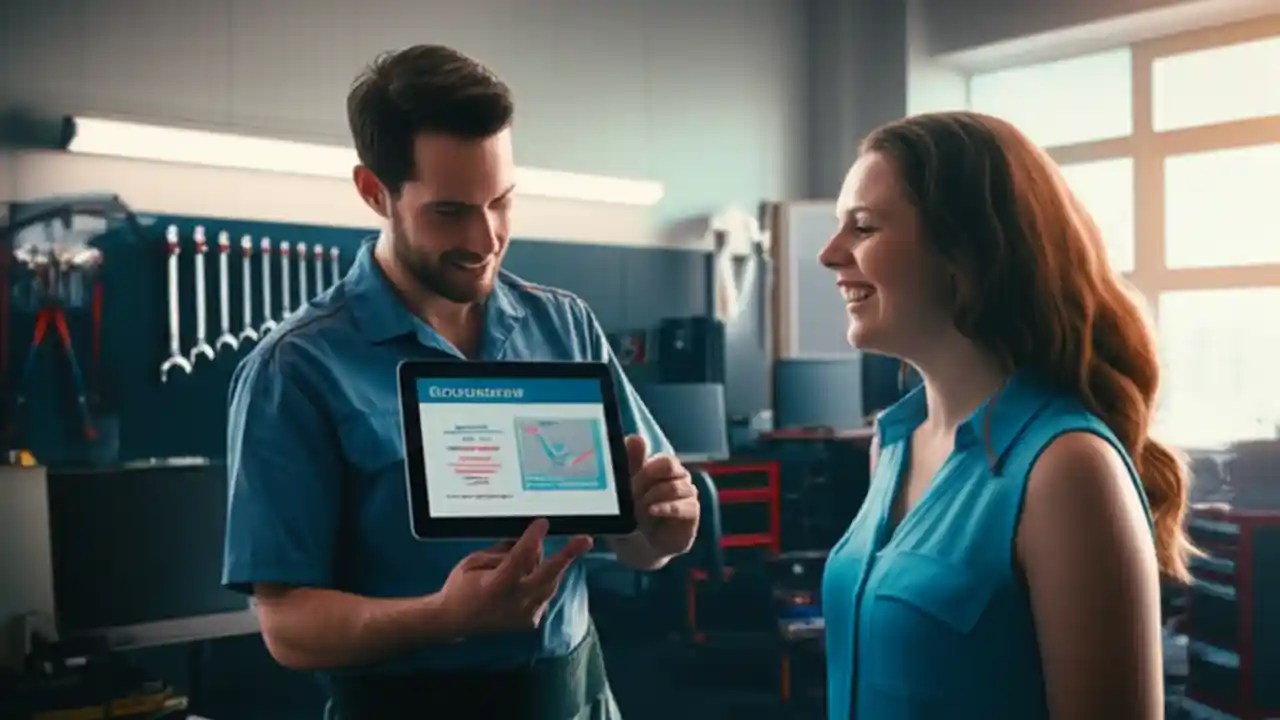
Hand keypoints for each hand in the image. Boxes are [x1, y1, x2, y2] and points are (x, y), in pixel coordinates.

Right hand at [437, 518, 591, 636]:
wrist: (455, 623)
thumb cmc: (461, 587)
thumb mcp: (474, 561)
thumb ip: (502, 551)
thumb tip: (529, 539)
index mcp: (494, 587)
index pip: (518, 559)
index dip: (532, 539)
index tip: (542, 523)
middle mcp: (513, 604)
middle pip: (546, 576)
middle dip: (567, 555)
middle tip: (585, 540)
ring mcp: (524, 616)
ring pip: (550, 583)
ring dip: (554, 566)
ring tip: (565, 549)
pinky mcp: (531, 622)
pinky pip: (545, 594)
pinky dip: (543, 582)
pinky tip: (537, 574)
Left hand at [626, 434, 698, 557]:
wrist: (638, 548)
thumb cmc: (631, 516)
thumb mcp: (625, 491)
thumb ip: (631, 464)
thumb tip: (636, 437)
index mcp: (659, 467)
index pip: (658, 455)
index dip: (644, 463)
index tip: (630, 475)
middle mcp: (676, 476)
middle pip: (669, 463)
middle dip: (647, 478)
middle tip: (632, 493)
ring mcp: (686, 493)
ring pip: (675, 485)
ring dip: (653, 497)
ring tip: (641, 510)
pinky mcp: (692, 512)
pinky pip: (686, 504)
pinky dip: (668, 507)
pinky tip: (654, 511)